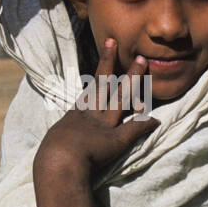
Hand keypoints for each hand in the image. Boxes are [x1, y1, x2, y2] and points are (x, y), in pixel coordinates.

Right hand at [34, 37, 159, 177]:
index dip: (99, 71)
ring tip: (143, 62)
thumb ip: (60, 139)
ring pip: (121, 96)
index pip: (91, 89)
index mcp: (76, 115)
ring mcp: (105, 124)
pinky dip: (145, 124)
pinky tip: (157, 119)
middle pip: (104, 84)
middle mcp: (91, 115)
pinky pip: (134, 129)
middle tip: (116, 43)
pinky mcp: (117, 140)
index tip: (106, 54)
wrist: (58, 163)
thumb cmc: (50, 159)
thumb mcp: (55, 143)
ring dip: (133, 80)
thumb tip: (56, 142)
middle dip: (112, 63)